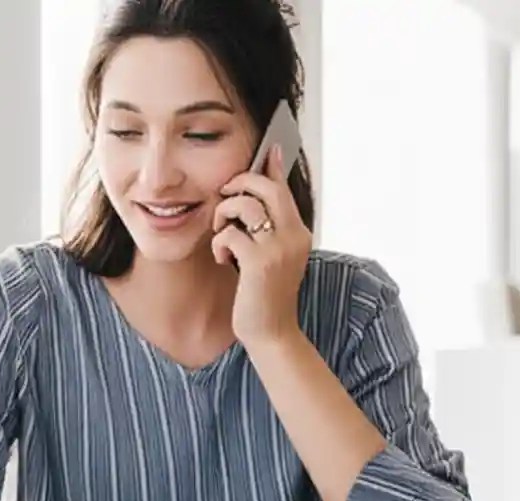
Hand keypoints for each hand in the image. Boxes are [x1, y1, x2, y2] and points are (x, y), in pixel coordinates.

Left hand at [211, 144, 311, 348]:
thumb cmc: (264, 295)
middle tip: (224, 196)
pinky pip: (230, 233)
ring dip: (224, 215)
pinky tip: (222, 259)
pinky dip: (219, 243)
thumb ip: (268, 230)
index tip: (269, 148)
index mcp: (299, 233)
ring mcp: (279, 248)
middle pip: (266, 187)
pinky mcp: (259, 262)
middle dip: (239, 184)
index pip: (285, 189)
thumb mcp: (271, 257)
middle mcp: (294, 236)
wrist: (270, 332)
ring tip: (222, 235)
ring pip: (245, 206)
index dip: (274, 167)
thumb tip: (254, 202)